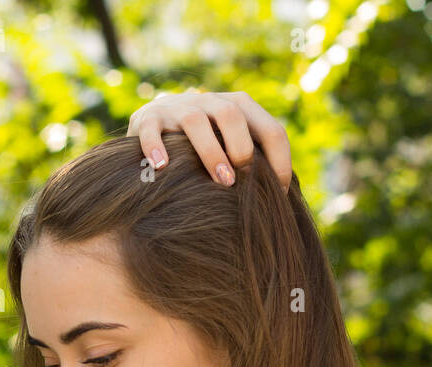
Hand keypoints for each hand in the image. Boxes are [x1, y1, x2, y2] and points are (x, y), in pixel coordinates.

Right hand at [127, 91, 291, 192]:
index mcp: (239, 107)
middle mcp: (209, 101)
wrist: (153, 125)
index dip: (280, 161)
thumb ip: (254, 161)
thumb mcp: (231, 146)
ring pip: (196, 120)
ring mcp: (177, 107)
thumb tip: (284, 199)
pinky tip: (162, 168)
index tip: (278, 194)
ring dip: (211, 152)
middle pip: (232, 115)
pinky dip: (156, 147)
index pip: (270, 128)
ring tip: (220, 182)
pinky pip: (152, 129)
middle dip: (242, 150)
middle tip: (243, 182)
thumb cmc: (203, 147)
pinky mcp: (147, 118)